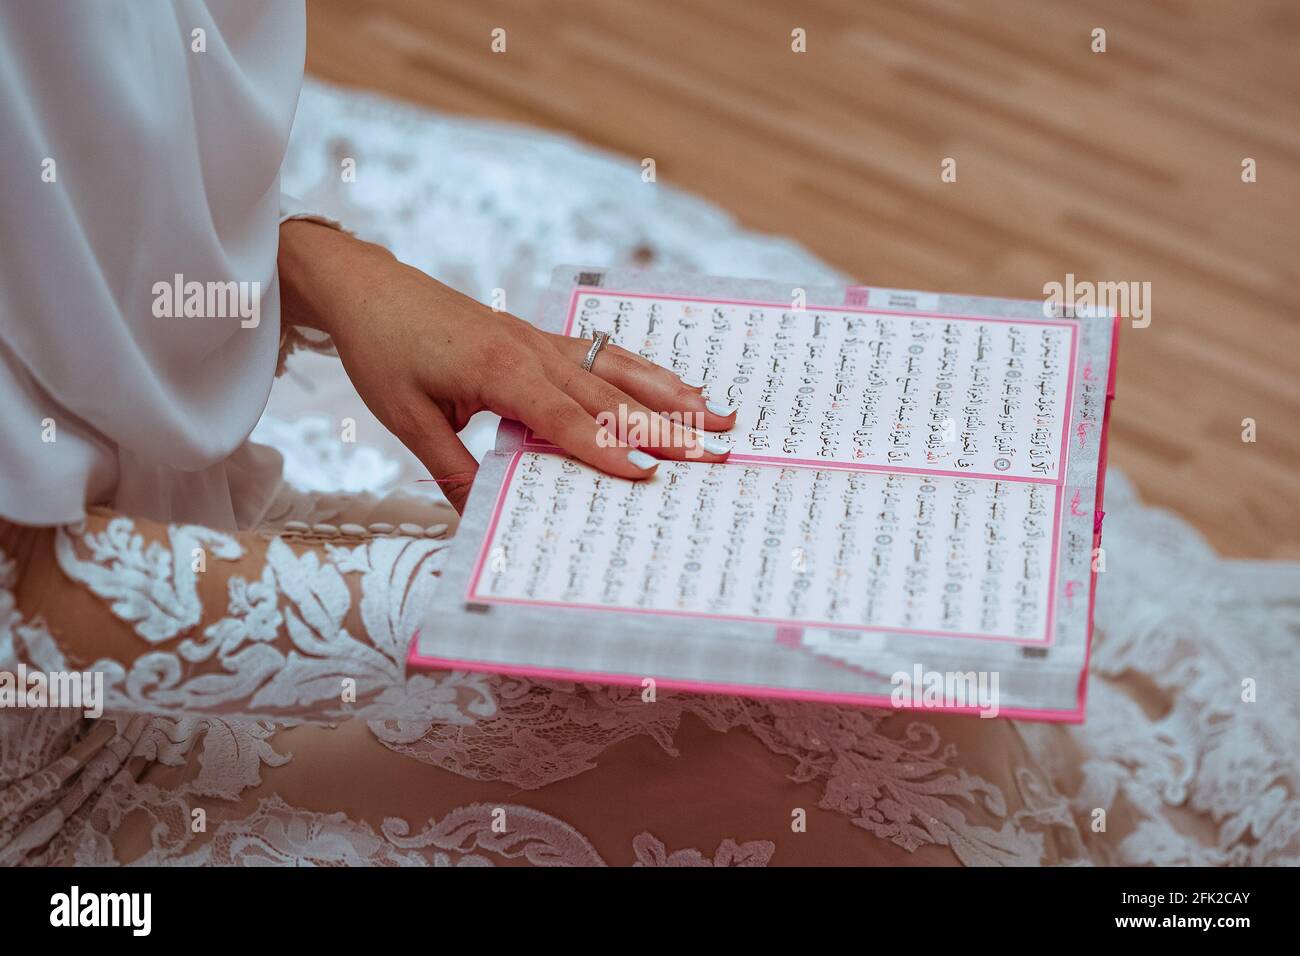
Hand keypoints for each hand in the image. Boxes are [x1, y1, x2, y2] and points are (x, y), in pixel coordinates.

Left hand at [277, 221, 736, 510]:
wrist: (368, 289)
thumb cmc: (384, 351)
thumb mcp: (407, 419)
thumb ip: (451, 468)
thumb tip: (483, 520)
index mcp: (499, 370)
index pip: (563, 417)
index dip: (605, 447)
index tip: (647, 474)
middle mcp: (531, 351)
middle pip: (609, 395)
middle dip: (664, 426)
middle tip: (714, 451)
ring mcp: (541, 340)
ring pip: (619, 369)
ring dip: (670, 394)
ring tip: (718, 414)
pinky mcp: (540, 337)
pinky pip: (604, 356)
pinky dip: (645, 372)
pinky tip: (674, 386)